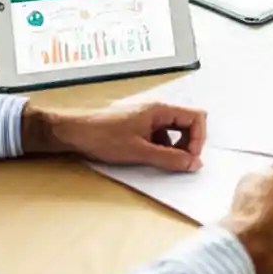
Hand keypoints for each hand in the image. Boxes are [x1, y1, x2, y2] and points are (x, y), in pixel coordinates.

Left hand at [22, 102, 206, 171]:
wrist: (74, 132)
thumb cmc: (103, 136)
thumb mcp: (139, 152)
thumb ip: (169, 158)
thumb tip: (194, 164)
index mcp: (161, 110)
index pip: (197, 118)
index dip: (198, 139)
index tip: (190, 159)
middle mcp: (157, 110)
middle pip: (188, 123)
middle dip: (189, 144)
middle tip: (181, 163)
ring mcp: (147, 117)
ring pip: (174, 131)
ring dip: (174, 148)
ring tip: (162, 163)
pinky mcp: (138, 126)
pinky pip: (160, 135)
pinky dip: (161, 148)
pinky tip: (149, 159)